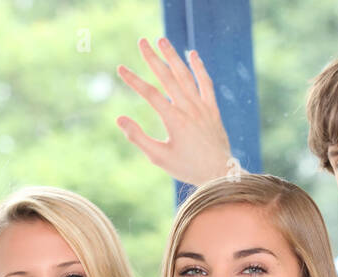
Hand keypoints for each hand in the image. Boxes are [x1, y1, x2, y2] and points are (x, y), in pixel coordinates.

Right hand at [116, 37, 233, 184]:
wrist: (218, 173)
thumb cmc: (186, 167)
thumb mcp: (158, 157)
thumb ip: (138, 137)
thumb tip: (119, 119)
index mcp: (173, 120)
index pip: (149, 94)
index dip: (133, 80)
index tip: (120, 68)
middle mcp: (188, 109)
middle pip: (167, 77)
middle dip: (152, 58)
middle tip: (141, 41)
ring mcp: (202, 107)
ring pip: (186, 75)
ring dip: (173, 56)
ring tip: (162, 40)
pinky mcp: (212, 108)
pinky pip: (206, 83)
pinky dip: (199, 68)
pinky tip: (192, 54)